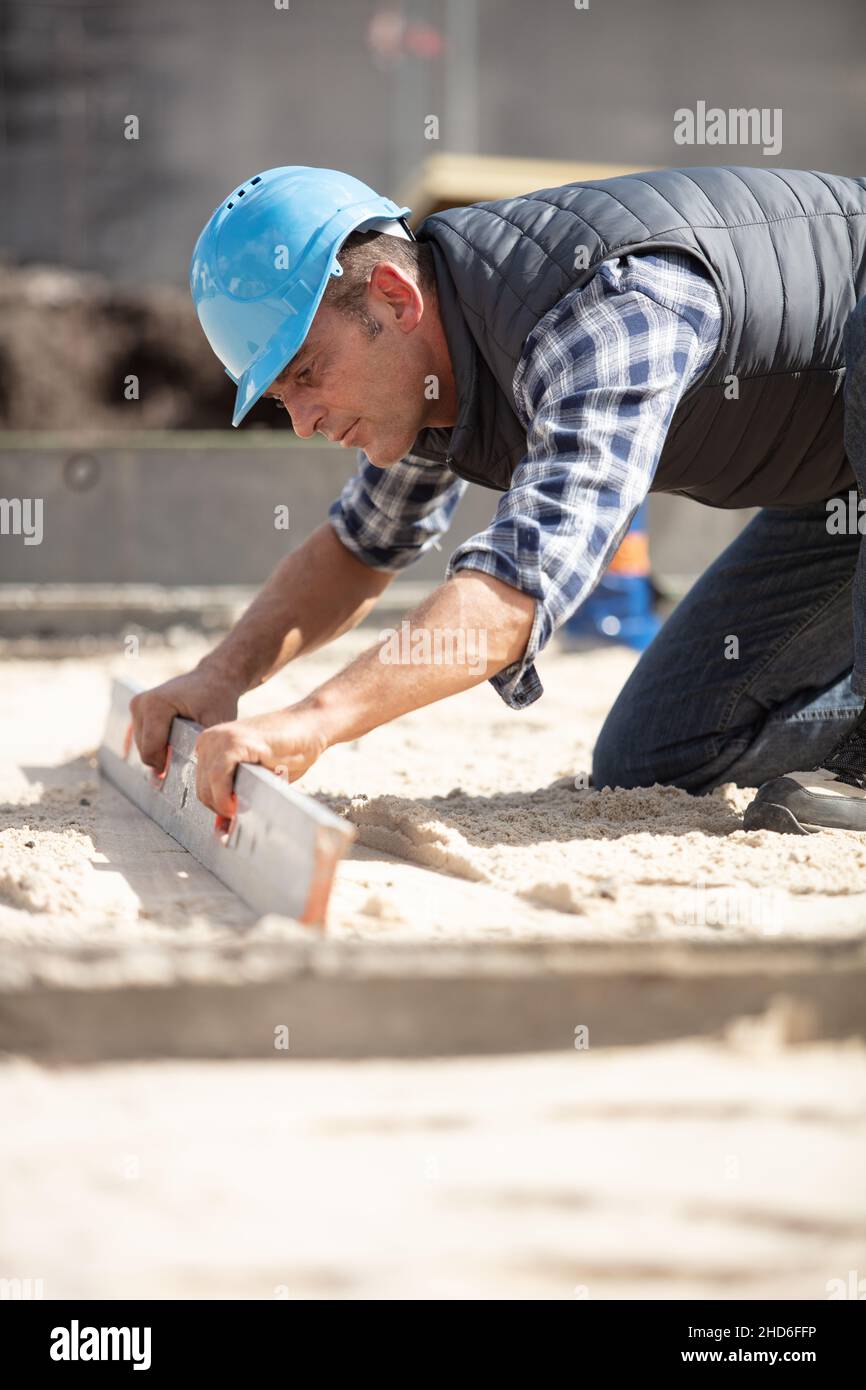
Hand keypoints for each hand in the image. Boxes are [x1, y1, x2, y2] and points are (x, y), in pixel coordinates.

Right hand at [130, 665, 242, 771]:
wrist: (213, 677)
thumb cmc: (217, 699)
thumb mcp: (214, 725)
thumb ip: (201, 749)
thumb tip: (194, 773)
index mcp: (155, 705)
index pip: (150, 750)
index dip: (166, 765)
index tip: (186, 765)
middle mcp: (140, 703)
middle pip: (144, 749)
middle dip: (165, 757)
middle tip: (189, 750)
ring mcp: (137, 704)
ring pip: (142, 745)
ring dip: (161, 750)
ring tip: (184, 740)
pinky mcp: (138, 707)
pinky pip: (143, 737)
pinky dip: (158, 742)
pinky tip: (176, 737)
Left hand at [194, 706, 329, 816]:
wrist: (311, 726)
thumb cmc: (288, 752)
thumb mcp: (255, 777)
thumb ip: (235, 797)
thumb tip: (221, 833)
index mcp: (210, 746)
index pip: (202, 788)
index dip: (219, 808)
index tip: (235, 820)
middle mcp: (209, 740)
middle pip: (202, 791)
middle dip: (222, 810)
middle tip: (245, 815)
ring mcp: (219, 739)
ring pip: (207, 787)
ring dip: (225, 806)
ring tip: (248, 808)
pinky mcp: (234, 742)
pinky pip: (218, 778)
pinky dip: (225, 796)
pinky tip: (238, 805)